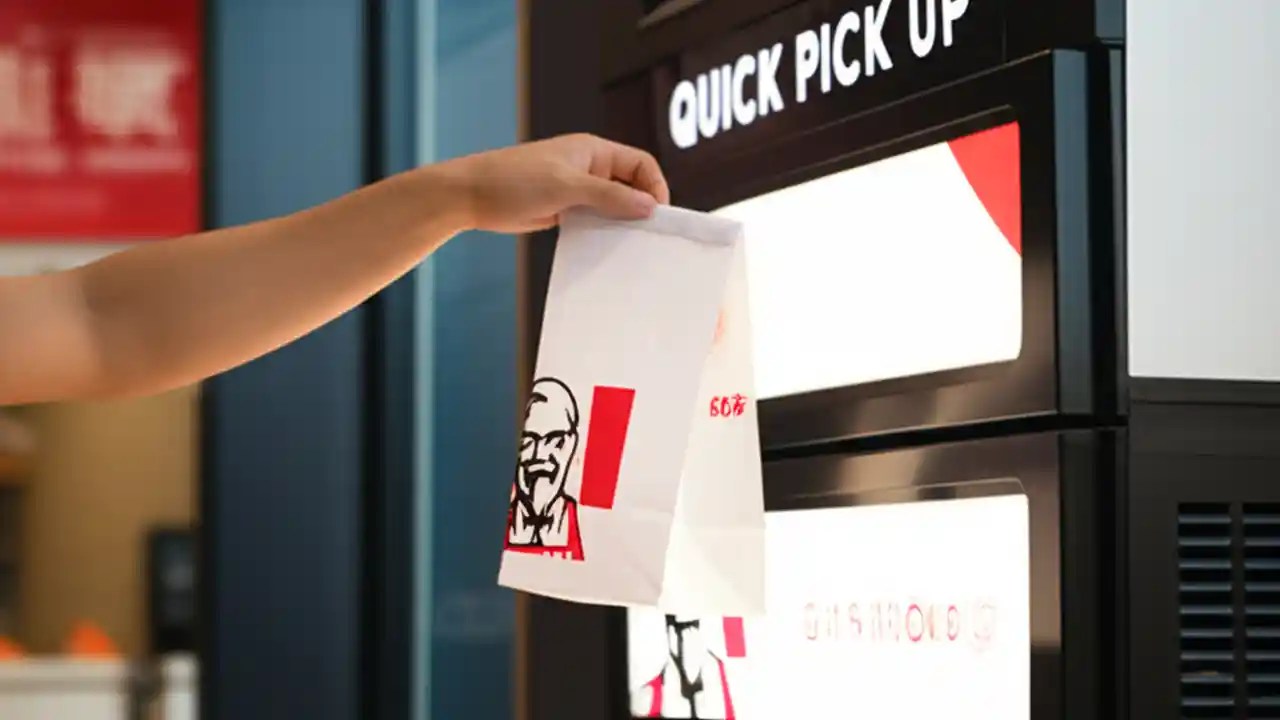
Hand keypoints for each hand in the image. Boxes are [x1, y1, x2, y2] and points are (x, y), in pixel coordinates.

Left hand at [431, 134, 670, 233]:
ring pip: (612, 206)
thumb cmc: (514, 181)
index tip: (656, 216)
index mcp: (593, 151)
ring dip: (620, 224)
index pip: (640, 164)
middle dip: (640, 208)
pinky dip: (601, 233)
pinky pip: (593, 221)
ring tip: (627, 246)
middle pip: (630, 186)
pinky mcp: (563, 210)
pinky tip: (603, 250)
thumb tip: (648, 206)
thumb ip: (609, 195)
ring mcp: (575, 190)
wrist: (471, 196)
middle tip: (646, 236)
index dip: (654, 187)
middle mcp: (588, 168)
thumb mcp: (566, 186)